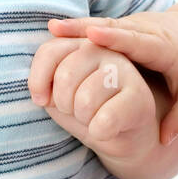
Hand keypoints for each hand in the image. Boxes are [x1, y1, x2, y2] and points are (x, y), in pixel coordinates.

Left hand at [28, 37, 158, 160]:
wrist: (122, 135)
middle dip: (64, 103)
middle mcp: (106, 50)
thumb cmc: (86, 110)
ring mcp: (126, 70)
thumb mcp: (58, 92)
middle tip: (77, 109)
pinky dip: (99, 132)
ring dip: (84, 118)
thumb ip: (46, 78)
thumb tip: (42, 92)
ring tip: (95, 117)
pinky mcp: (140, 96)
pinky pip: (105, 120)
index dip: (38, 81)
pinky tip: (108, 129)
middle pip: (66, 76)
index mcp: (83, 43)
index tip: (43, 99)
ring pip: (85, 100)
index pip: (49, 51)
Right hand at [46, 10, 177, 145]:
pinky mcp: (125, 27)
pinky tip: (55, 31)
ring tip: (51, 29)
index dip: (115, 38)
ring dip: (76, 27)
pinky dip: (79, 30)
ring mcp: (133, 26)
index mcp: (164, 47)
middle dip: (85, 28)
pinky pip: (100, 27)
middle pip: (112, 28)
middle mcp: (145, 31)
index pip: (136, 42)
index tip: (93, 35)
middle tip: (56, 28)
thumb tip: (166, 140)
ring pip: (102, 24)